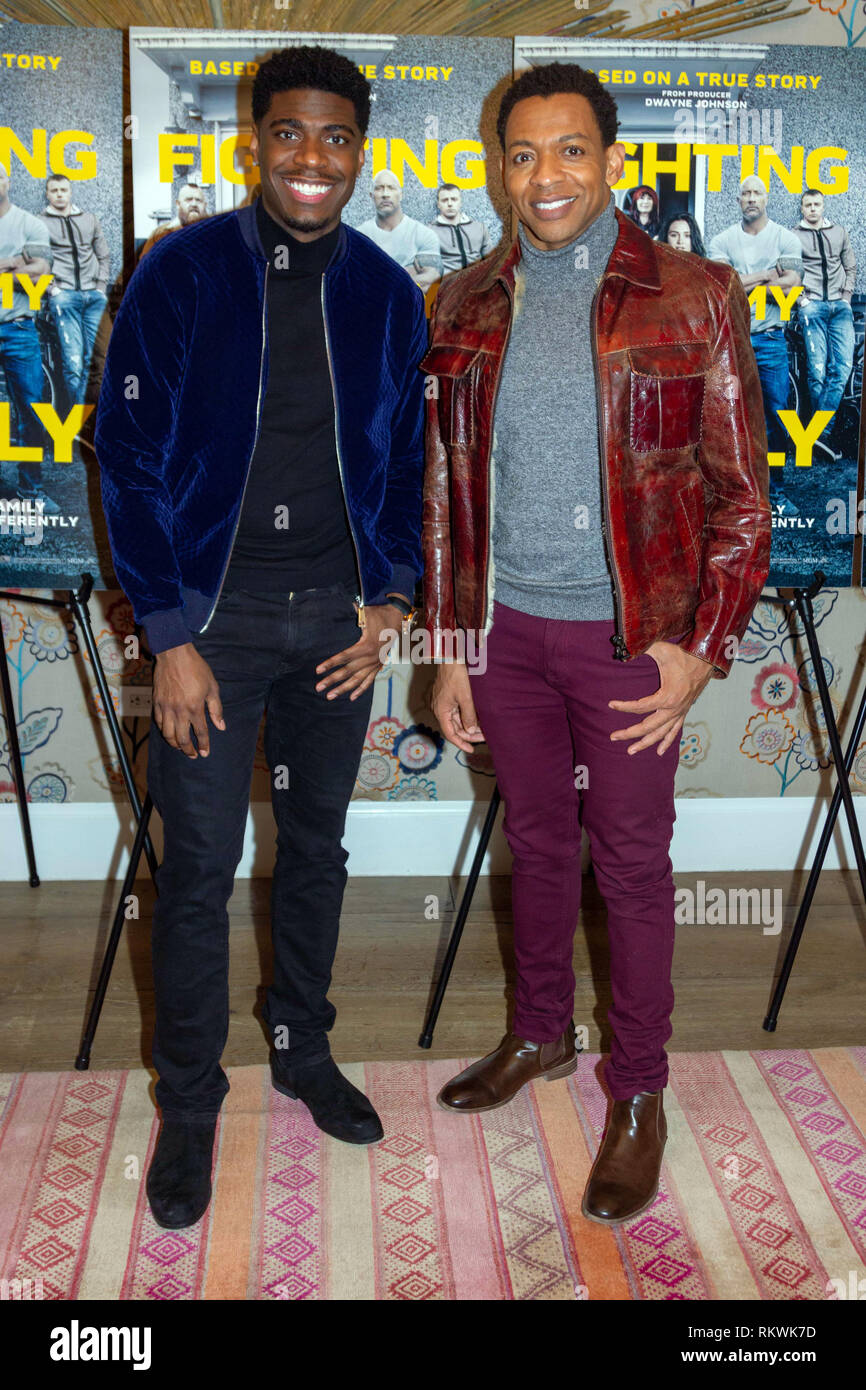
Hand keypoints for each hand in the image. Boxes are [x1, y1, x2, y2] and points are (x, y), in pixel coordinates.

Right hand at [153, 642, 224, 757]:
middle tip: (193, 755)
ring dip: (174, 744)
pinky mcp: (156, 702)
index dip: (204, 745)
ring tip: (180, 748)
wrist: (174, 654)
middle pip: (182, 738)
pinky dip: (163, 731)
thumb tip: (221, 726)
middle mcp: (179, 711)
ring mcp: (166, 707)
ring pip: (167, 734)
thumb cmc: (196, 669)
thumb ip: (216, 709)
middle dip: (188, 750)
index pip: (201, 733)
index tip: (205, 753)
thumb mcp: (212, 687)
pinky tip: (168, 733)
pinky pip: (158, 722)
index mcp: (195, 708)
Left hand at [314, 602, 398, 700]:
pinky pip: (369, 680)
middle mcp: (370, 658)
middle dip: (332, 680)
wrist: (398, 619)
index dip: (330, 664)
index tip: (318, 670)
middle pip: (347, 672)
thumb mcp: (368, 612)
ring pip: (357, 680)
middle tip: (318, 688)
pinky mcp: (378, 666)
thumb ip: (357, 612)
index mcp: (366, 646)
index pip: (344, 657)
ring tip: (330, 696)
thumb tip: (349, 604)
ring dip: (343, 689)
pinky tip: (351, 697)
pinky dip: (360, 689)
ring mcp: (375, 663)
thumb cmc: (380, 614)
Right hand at [431, 660, 484, 752]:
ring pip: (456, 720)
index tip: (471, 750)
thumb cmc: (456, 675)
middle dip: (468, 734)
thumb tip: (471, 730)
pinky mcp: (447, 697)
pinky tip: (477, 718)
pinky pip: (456, 712)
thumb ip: (468, 715)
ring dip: (468, 726)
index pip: (450, 734)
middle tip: (484, 737)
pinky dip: (466, 717)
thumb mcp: (465, 697)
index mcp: (441, 711)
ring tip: (483, 729)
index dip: (461, 743)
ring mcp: (442, 703)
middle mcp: (439, 709)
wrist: (450, 656)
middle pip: (454, 728)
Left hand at [608, 641, 712, 754]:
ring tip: (630, 751)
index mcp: (667, 696)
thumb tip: (625, 646)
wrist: (707, 660)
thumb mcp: (662, 650)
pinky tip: (659, 752)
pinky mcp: (683, 712)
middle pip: (648, 727)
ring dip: (645, 743)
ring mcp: (679, 712)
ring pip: (660, 734)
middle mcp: (674, 709)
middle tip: (613, 737)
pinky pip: (674, 731)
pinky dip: (666, 742)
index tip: (611, 704)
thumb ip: (643, 647)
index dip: (624, 707)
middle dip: (629, 733)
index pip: (640, 707)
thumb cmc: (683, 655)